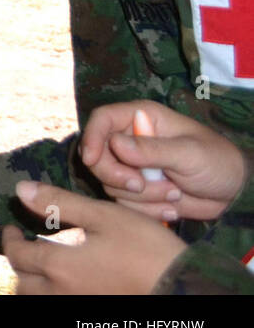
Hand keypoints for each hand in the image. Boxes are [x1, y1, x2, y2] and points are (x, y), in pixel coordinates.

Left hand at [2, 180, 185, 294]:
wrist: (182, 286)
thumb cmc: (145, 248)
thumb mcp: (103, 215)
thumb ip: (59, 202)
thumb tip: (21, 190)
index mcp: (60, 265)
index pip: (17, 254)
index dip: (9, 238)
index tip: (13, 227)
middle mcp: (62, 292)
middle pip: (22, 282)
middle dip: (18, 262)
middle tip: (24, 244)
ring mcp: (77, 306)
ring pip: (36, 299)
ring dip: (30, 282)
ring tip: (40, 264)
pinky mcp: (92, 313)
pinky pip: (57, 305)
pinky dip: (49, 293)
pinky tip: (64, 279)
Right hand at [79, 100, 248, 220]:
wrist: (235, 194)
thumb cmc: (217, 162)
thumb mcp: (188, 154)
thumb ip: (151, 149)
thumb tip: (115, 144)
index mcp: (141, 118)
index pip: (102, 119)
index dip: (91, 138)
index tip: (92, 161)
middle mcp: (131, 139)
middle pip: (98, 156)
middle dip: (117, 175)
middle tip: (139, 185)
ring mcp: (133, 166)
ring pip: (111, 183)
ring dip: (142, 196)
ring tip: (174, 193)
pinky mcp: (138, 190)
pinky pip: (125, 202)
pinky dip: (148, 209)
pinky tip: (172, 206)